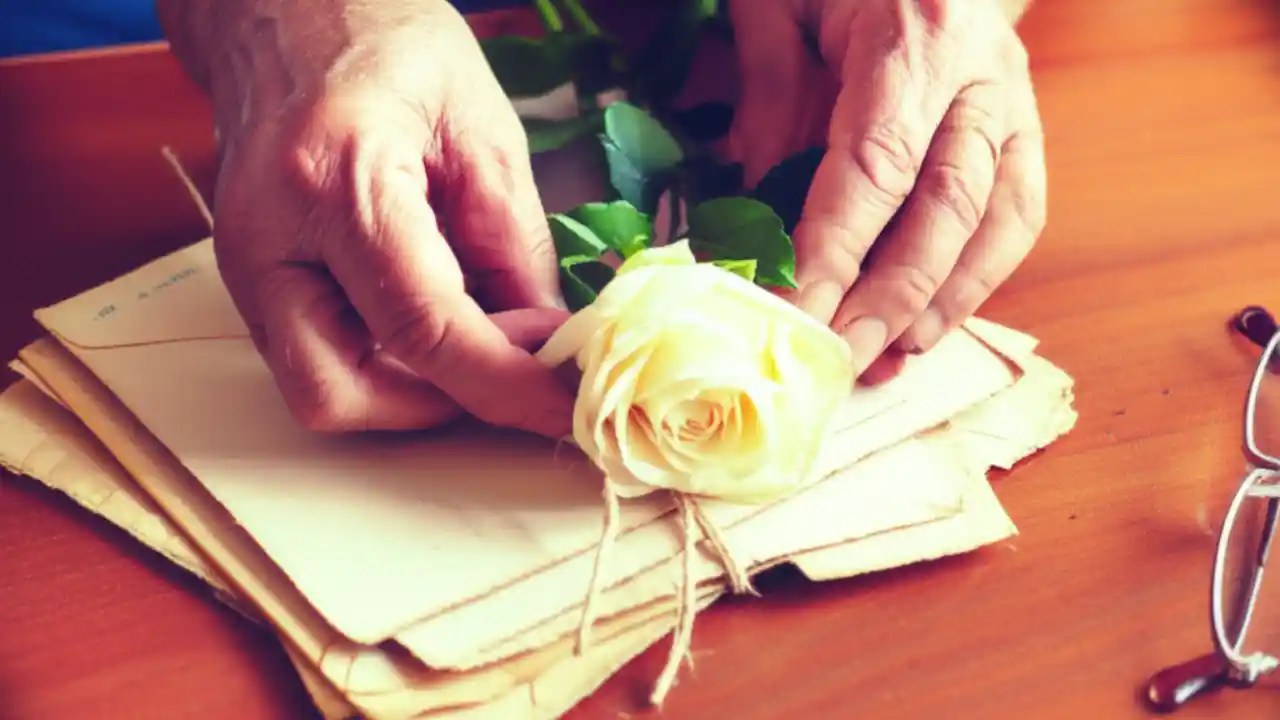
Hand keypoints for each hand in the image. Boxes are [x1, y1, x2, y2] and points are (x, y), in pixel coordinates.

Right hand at [157, 0, 573, 435]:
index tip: (564, 410)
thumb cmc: (387, 44)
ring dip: (413, 392)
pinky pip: (314, 360)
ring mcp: (244, 268)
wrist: (284, 13)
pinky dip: (385, 366)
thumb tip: (544, 344)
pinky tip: (432, 319)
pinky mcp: (249, 283)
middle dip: (438, 405)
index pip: (421, 328)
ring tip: (477, 333)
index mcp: (336, 178)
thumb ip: (515, 245)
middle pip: (341, 392)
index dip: (502, 385)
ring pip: (321, 391)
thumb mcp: (484, 128)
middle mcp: (269, 239)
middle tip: (511, 363)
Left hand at [727, 0, 1045, 379]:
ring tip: (887, 358)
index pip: (876, 163)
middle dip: (890, 296)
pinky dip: (977, 280)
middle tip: (839, 357)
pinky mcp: (1028, 132)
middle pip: (947, 206)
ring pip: (997, 222)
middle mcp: (982, 75)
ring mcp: (1016, 105)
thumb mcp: (778, 8)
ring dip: (942, 303)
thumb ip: (768, 100)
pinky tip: (929, 323)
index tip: (793, 309)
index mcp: (915, 34)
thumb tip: (757, 215)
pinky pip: (1018, 218)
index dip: (835, 248)